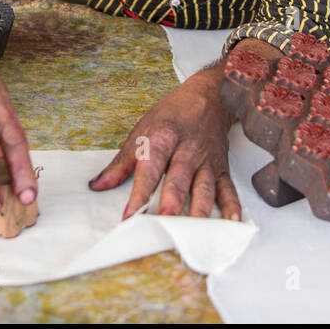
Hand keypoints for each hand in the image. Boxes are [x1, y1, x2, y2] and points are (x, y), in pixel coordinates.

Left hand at [89, 68, 241, 220]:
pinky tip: (231, 222)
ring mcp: (206, 161)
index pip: (149, 169)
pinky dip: (231, 206)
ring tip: (195, 232)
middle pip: (179, 179)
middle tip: (164, 223)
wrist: (209, 96)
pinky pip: (228, 189)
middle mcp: (186, 151)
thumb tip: (98, 185)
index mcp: (163, 139)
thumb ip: (121, 163)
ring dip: (200, 210)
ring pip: (204, 188)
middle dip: (172, 202)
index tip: (130, 215)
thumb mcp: (142, 131)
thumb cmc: (172, 114)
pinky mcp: (222, 168)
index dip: (140, 193)